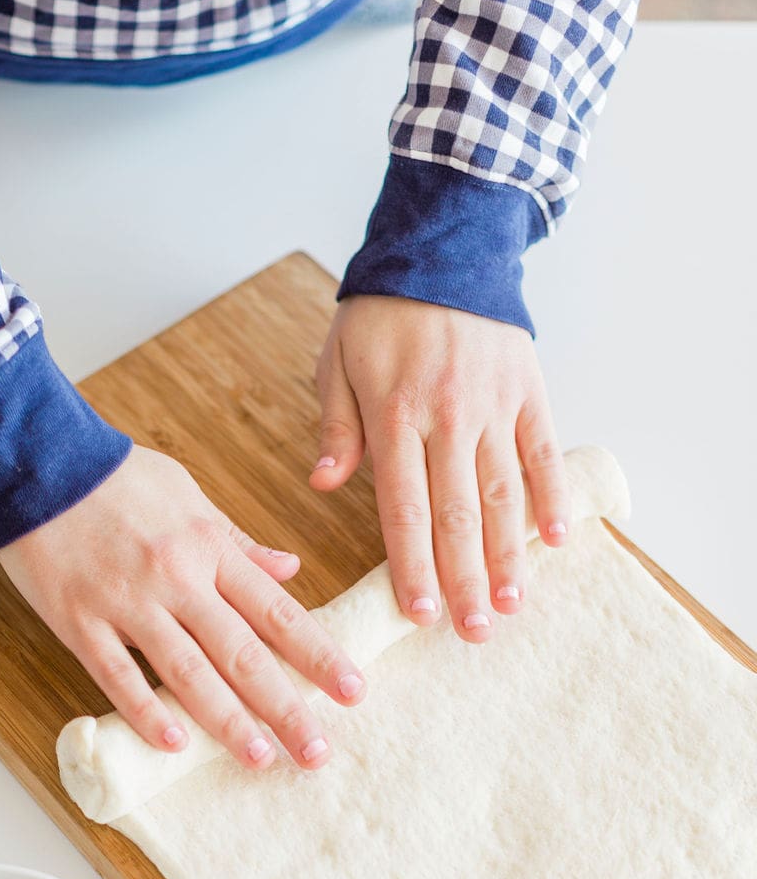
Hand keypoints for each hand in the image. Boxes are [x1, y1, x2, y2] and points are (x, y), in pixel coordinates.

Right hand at [0, 445, 365, 766]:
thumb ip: (237, 542)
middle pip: (242, 653)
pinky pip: (116, 674)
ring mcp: (127, 603)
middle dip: (284, 706)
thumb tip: (289, 570)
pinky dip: (145, 711)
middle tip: (316, 751)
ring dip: (227, 719)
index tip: (351, 691)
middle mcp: (177, 579)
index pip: (277, 612)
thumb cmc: (115, 476)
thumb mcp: (190, 496)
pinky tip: (174, 743)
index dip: (318, 655)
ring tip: (261, 758)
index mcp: (209, 549)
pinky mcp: (79, 620)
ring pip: (187, 672)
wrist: (35, 459)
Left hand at [312, 296, 569, 641]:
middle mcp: (449, 418)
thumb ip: (336, 428)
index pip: (403, 509)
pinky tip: (556, 540)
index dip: (412, 566)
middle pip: (457, 517)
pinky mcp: (529, 393)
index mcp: (395, 417)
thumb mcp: (337, 362)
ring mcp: (494, 407)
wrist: (444, 246)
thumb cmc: (381, 315)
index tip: (418, 614)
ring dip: (509, 555)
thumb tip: (322, 484)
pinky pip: (543, 452)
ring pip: (503, 495)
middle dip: (464, 581)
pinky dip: (552, 496)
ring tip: (511, 604)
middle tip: (473, 632)